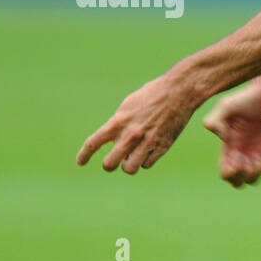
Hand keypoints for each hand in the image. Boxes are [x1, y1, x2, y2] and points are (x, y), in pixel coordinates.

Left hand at [77, 69, 199, 173]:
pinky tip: (148, 150)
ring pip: (130, 168)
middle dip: (109, 164)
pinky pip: (147, 164)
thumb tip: (117, 144)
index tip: (80, 162)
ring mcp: (147, 142)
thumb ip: (120, 125)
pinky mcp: (162, 147)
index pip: (94, 142)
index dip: (84, 154)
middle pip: (110, 163)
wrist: (179, 92)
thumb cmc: (152, 95)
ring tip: (132, 156)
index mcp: (119, 121)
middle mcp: (131, 134)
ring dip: (128, 165)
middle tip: (112, 160)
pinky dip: (145, 160)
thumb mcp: (129, 106)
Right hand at [202, 81, 260, 186]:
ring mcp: (257, 152)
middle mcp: (241, 153)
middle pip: (238, 182)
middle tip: (250, 163)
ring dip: (259, 172)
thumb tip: (223, 140)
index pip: (225, 172)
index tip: (238, 160)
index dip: (230, 173)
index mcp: (228, 146)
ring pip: (255, 178)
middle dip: (244, 177)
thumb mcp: (226, 106)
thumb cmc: (246, 98)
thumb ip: (216, 121)